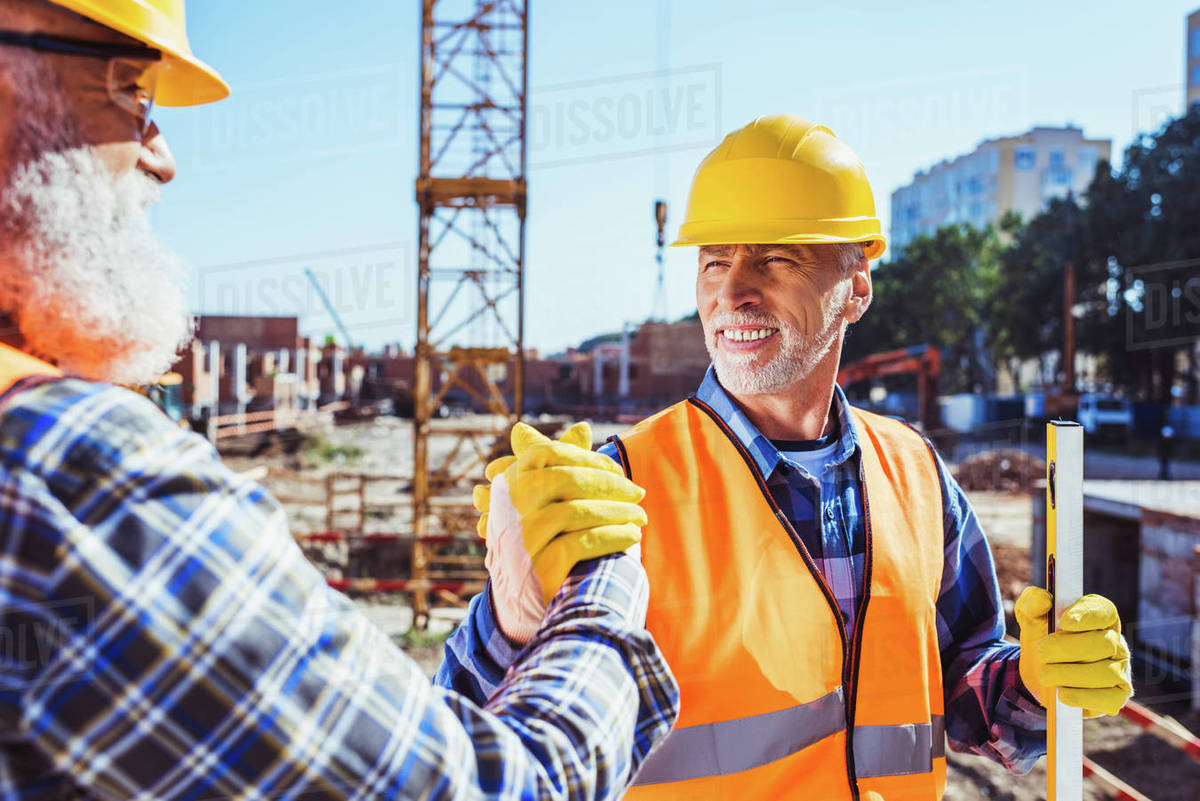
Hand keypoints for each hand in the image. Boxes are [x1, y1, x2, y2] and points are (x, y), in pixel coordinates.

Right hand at [473, 421, 646, 642]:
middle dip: (610, 485)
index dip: (586, 457)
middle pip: (567, 479)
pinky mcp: (538, 566)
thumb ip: (559, 464)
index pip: (547, 453)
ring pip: (579, 511)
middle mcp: (507, 509)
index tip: (617, 470)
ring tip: (641, 518)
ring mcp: (520, 538)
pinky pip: (585, 542)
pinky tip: (632, 537)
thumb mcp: (538, 503)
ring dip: (619, 512)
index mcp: (506, 486)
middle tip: (639, 494)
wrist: (517, 606)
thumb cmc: (535, 544)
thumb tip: (582, 427)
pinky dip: (614, 537)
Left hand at [1015, 587, 1131, 716]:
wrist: (1038, 673)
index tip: (1065, 621)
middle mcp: (1115, 642)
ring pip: (1106, 673)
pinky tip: (1062, 694)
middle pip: (1104, 643)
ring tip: (1045, 675)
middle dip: (1068, 648)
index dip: (1087, 615)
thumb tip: (1044, 599)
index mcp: (1099, 617)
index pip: (1105, 611)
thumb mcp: (1031, 618)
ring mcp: (1120, 670)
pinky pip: (1109, 699)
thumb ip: (1033, 603)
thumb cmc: (1042, 639)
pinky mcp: (1117, 695)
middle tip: (1042, 652)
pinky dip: (1083, 697)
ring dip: (1070, 674)